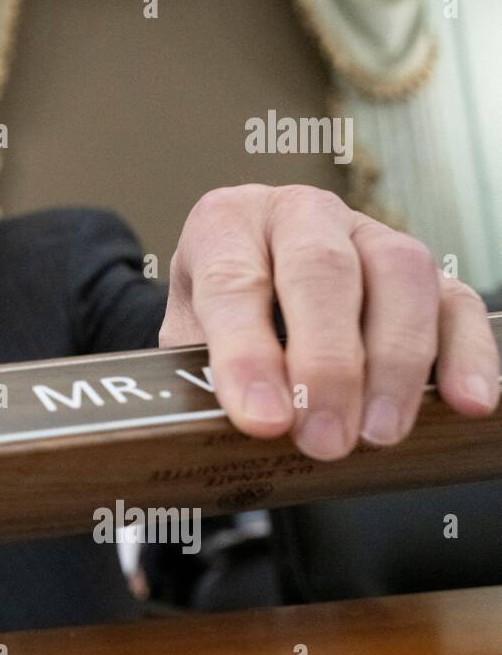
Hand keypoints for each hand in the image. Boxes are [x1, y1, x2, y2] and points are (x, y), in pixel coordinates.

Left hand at [160, 185, 497, 459]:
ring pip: (398, 275)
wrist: (249, 287)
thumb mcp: (187, 337)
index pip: (233, 281)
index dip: (247, 354)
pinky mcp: (425, 270)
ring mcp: (368, 233)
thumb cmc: (214, 318)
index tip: (262, 420)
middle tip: (324, 440)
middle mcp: (299, 214)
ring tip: (378, 434)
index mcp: (225, 224)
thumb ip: (202, 372)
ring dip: (394, 362)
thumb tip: (245, 426)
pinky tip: (465, 403)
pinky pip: (456, 302)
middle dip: (327, 364)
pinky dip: (467, 353)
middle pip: (321, 269)